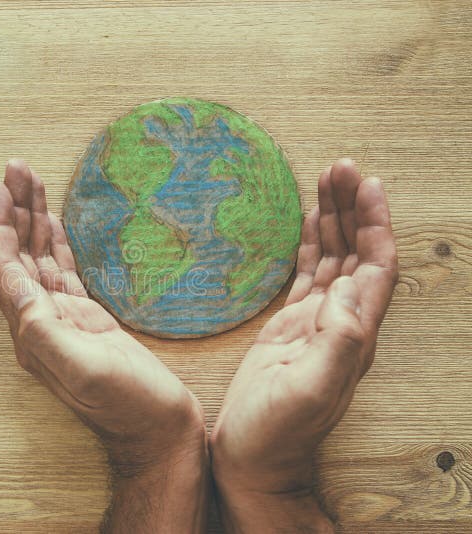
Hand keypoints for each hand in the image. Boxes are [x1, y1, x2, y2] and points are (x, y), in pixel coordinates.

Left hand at [0, 160, 206, 532]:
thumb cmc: (129, 408)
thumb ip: (44, 330)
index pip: (5, 269)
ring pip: (39, 259)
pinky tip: (52, 222)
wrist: (161, 434)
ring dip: (32, 219)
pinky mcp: (86, 320)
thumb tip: (16, 289)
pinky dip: (55, 243)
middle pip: (18, 256)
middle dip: (15, 210)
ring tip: (30, 180)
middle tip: (16, 168)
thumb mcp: (84, 369)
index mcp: (32, 333)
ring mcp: (63, 320)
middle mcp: (40, 324)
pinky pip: (63, 272)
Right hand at [209, 159, 397, 531]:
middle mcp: (341, 324)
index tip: (365, 185)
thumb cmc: (277, 433)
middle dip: (354, 208)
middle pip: (358, 253)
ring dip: (334, 219)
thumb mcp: (308, 390)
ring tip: (327, 180)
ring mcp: (316, 324)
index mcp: (352, 334)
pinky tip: (308, 223)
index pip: (375, 266)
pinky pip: (308, 275)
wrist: (252, 460)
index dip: (374, 224)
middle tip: (340, 168)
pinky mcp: (290, 328)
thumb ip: (337, 341)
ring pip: (334, 259)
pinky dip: (311, 244)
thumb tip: (347, 289)